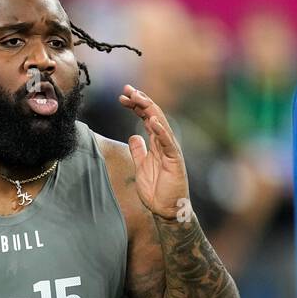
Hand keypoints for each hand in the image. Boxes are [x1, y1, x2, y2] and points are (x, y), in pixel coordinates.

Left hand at [118, 83, 189, 220]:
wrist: (167, 209)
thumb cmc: (157, 190)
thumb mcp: (141, 167)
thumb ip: (138, 151)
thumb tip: (133, 136)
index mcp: (155, 142)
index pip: (145, 118)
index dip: (134, 106)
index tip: (122, 96)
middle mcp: (164, 142)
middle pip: (152, 115)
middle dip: (139, 101)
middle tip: (127, 89)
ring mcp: (170, 149)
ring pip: (160, 123)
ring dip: (148, 109)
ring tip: (137, 97)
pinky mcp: (175, 159)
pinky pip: (167, 142)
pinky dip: (160, 130)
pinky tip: (152, 120)